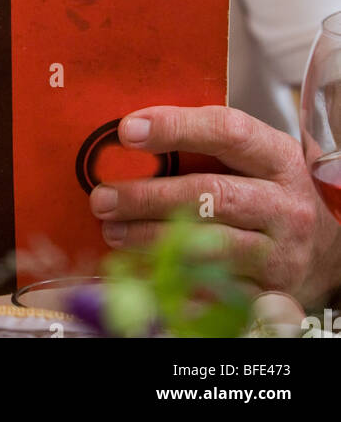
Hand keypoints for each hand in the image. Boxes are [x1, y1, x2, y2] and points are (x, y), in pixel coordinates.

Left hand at [87, 105, 340, 306]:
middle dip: (149, 196)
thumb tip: (133, 135)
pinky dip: (173, 280)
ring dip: (151, 239)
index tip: (128, 130)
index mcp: (278, 158)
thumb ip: (206, 145)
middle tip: (104, 197)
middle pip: (210, 194)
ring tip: (113, 231)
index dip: (175, 127)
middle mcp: (283, 205)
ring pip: (207, 245)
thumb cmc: (273, 194)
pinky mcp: (268, 294)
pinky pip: (213, 290)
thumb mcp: (255, 160)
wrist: (325, 253)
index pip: (227, 131)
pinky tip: (142, 270)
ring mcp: (279, 254)